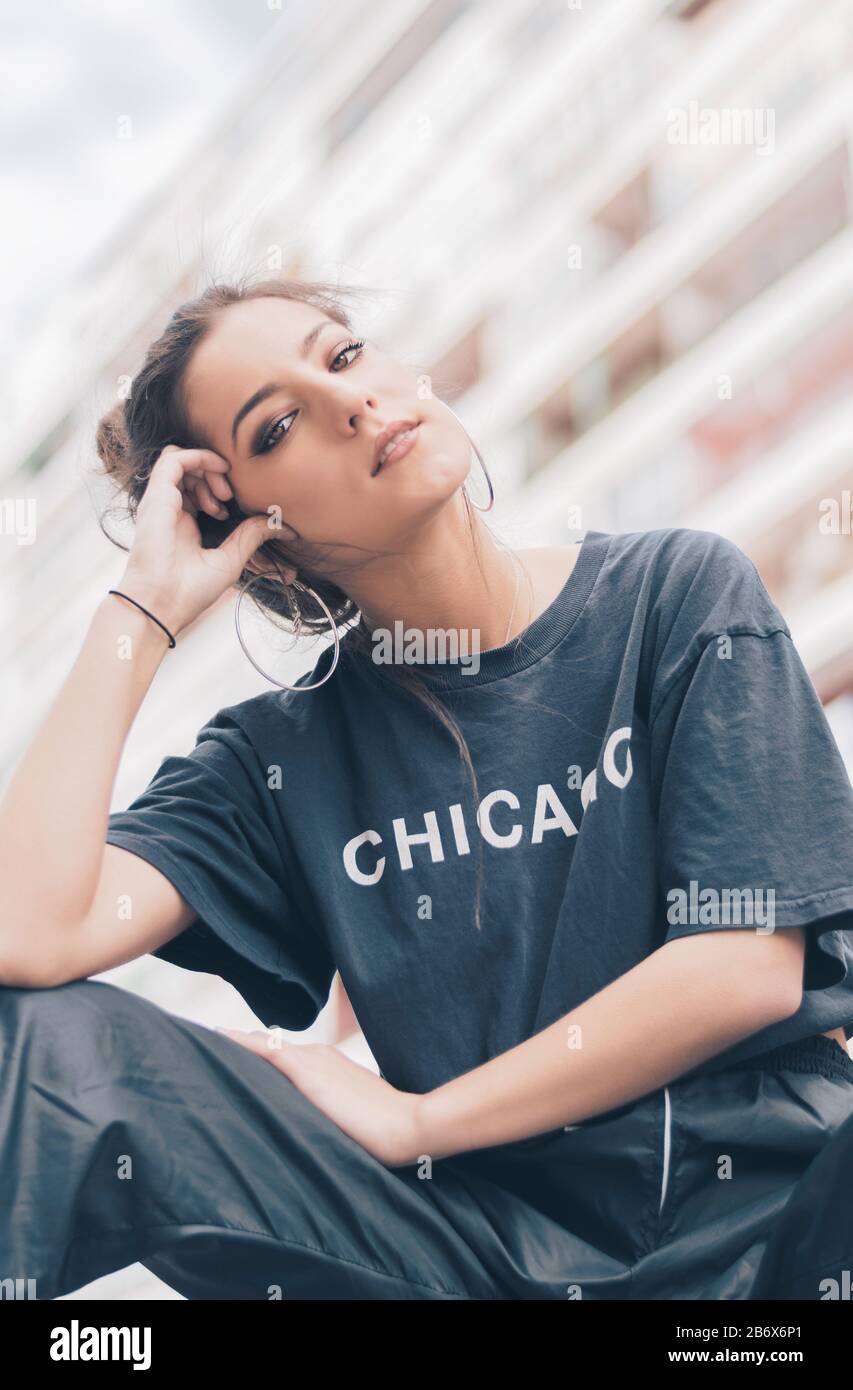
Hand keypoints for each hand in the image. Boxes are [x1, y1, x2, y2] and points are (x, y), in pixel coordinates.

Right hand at [118, 444, 292, 636]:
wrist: (164, 603)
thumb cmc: (190, 590)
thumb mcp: (232, 558)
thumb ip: (252, 536)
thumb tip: (282, 526)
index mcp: (182, 523)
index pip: (196, 489)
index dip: (218, 488)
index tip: (233, 505)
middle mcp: (169, 509)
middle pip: (190, 471)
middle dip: (215, 475)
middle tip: (230, 497)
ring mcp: (161, 501)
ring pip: (181, 460)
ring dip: (208, 467)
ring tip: (224, 494)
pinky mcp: (156, 495)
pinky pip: (173, 458)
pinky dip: (199, 457)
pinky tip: (218, 470)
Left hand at [215, 1027, 426, 1168]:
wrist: (405, 1125)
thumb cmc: (387, 1127)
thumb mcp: (354, 1113)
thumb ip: (332, 1110)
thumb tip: (316, 1123)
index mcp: (329, 1064)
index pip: (286, 1056)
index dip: (260, 1053)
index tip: (235, 1050)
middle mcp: (318, 1055)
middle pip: (271, 1048)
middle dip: (243, 1045)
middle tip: (211, 1040)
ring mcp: (312, 1060)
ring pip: (264, 1046)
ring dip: (237, 1042)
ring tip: (210, 1036)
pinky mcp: (307, 1071)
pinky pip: (265, 1050)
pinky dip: (241, 1042)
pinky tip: (219, 1036)